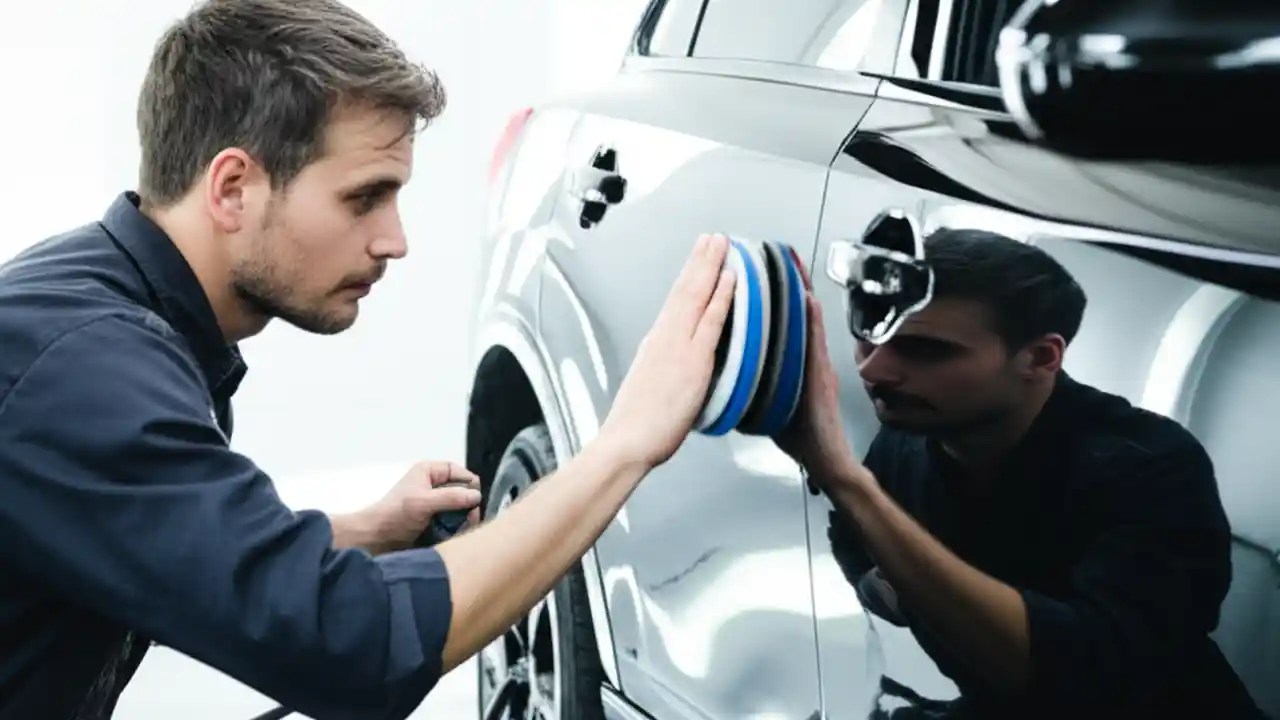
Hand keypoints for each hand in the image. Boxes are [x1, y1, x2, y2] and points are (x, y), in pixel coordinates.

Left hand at [339, 461, 481, 554]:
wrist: (374, 540)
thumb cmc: (396, 516)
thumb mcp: (424, 502)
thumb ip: (452, 497)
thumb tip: (478, 497)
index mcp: (428, 472)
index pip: (458, 471)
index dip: (468, 483)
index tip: (475, 500)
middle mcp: (433, 485)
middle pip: (462, 490)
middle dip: (468, 504)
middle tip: (470, 520)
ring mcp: (433, 504)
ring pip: (459, 508)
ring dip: (463, 518)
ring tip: (463, 530)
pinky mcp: (433, 521)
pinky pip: (453, 521)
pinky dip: (456, 527)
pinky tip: (457, 535)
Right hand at [597, 233, 735, 469]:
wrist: (627, 442)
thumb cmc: (638, 425)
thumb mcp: (650, 387)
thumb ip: (664, 370)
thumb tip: (673, 366)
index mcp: (656, 343)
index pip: (675, 301)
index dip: (689, 276)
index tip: (698, 258)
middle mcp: (665, 337)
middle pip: (684, 288)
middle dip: (700, 260)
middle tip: (713, 237)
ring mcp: (678, 346)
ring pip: (696, 294)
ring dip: (711, 266)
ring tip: (722, 244)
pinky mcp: (693, 361)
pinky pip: (711, 320)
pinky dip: (721, 296)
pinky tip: (730, 278)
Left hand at [773, 263, 865, 490]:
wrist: (824, 458)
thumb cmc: (800, 434)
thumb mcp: (770, 400)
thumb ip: (757, 381)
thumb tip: (733, 371)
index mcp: (789, 361)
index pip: (773, 323)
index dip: (765, 298)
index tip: (754, 271)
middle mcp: (803, 357)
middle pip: (790, 315)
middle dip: (782, 285)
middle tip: (774, 254)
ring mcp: (815, 363)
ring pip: (803, 321)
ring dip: (798, 293)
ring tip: (790, 265)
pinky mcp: (822, 374)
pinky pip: (815, 343)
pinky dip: (811, 322)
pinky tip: (808, 302)